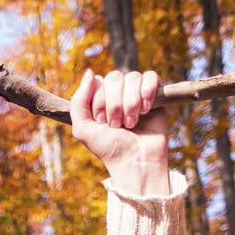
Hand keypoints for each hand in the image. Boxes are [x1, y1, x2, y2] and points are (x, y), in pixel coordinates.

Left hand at [69, 69, 170, 195]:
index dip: (99, 101)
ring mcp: (137, 93)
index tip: (101, 122)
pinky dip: (147, 90)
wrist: (135, 162)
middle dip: (114, 104)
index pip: (98, 81)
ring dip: (130, 103)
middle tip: (117, 125)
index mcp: (100, 98)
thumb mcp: (83, 129)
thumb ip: (78, 101)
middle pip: (115, 77)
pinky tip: (146, 109)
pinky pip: (151, 76)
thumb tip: (90, 72)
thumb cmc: (108, 148)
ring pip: (132, 77)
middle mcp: (118, 94)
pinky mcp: (156, 95)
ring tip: (131, 123)